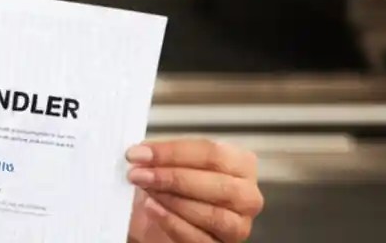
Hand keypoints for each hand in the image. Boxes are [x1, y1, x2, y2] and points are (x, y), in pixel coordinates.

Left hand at [126, 138, 263, 242]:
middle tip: (139, 174)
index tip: (139, 153)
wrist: (158, 221)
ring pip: (214, 215)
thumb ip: (161, 155)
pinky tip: (152, 209)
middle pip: (219, 185)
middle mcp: (247, 195)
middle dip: (173, 177)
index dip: (173, 153)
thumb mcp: (168, 164)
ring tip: (146, 191)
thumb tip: (142, 151)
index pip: (213, 154)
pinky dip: (173, 223)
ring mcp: (238, 225)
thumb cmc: (170, 186)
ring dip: (173, 201)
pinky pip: (201, 239)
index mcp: (240, 164)